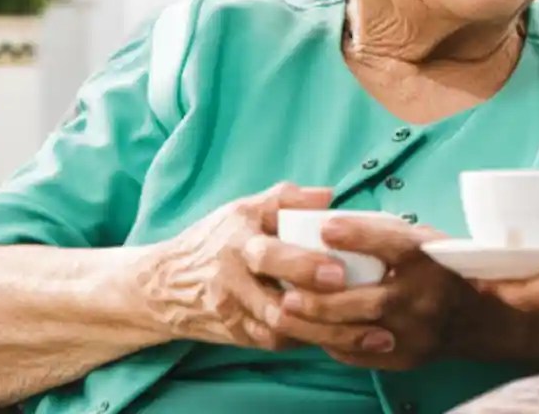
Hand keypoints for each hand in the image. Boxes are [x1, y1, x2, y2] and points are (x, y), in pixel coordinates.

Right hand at [135, 183, 390, 352]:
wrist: (163, 285)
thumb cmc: (215, 238)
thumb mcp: (243, 209)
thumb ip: (286, 199)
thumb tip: (329, 196)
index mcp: (238, 243)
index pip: (269, 255)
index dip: (303, 265)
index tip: (338, 271)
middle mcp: (234, 282)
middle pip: (278, 304)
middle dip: (325, 310)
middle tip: (367, 309)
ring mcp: (236, 313)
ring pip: (284, 331)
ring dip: (330, 334)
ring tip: (374, 336)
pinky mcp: (240, 335)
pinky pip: (280, 343)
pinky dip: (313, 341)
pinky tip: (349, 340)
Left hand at [284, 216, 471, 369]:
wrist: (476, 317)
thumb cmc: (441, 268)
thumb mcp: (425, 240)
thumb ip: (387, 233)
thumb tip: (333, 224)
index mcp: (430, 260)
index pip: (395, 244)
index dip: (360, 235)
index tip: (326, 227)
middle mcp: (424, 297)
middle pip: (372, 300)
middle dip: (324, 297)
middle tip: (288, 290)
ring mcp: (416, 332)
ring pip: (360, 333)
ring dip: (318, 324)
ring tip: (288, 311)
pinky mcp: (406, 356)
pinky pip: (361, 353)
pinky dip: (332, 341)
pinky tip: (311, 329)